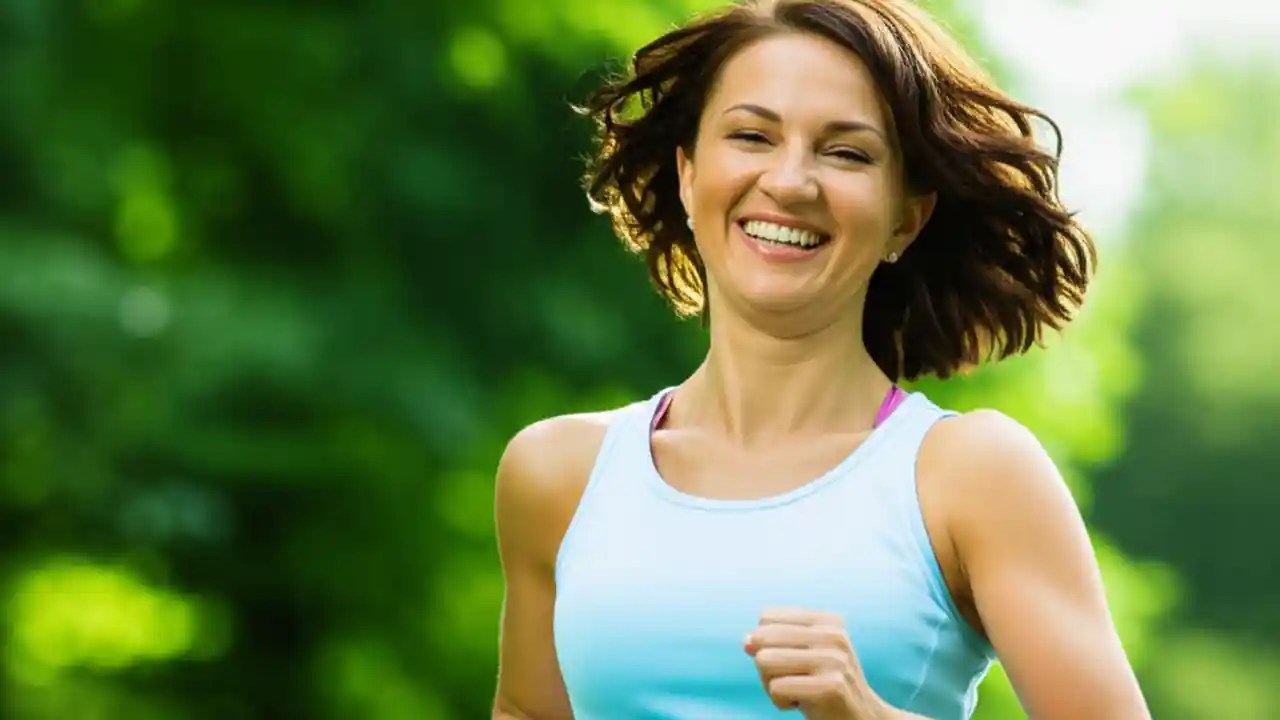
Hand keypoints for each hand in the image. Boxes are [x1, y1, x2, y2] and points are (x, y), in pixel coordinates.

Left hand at [744, 607, 894, 718]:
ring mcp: (833, 660)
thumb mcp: (802, 656)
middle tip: (791, 681)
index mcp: (827, 620)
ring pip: (764, 661)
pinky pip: (776, 688)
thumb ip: (772, 642)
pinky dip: (781, 702)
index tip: (793, 662)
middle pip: (761, 639)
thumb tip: (746, 641)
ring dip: (771, 684)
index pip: (766, 618)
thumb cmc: (825, 687)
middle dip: (766, 666)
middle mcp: (833, 635)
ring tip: (797, 691)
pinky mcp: (830, 686)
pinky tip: (804, 704)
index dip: (767, 644)